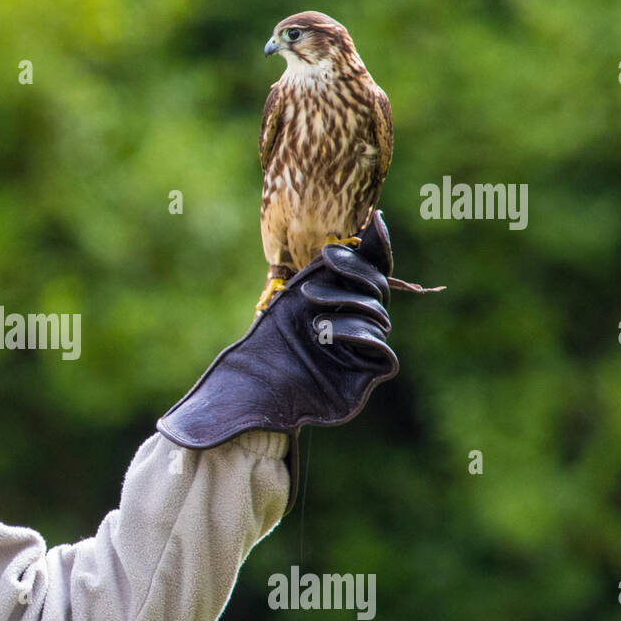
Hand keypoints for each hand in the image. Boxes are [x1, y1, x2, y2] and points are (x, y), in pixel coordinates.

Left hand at [157, 210, 399, 513]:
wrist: (240, 403)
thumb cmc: (255, 356)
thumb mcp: (284, 303)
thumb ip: (318, 270)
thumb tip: (352, 225)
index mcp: (337, 306)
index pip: (372, 270)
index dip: (376, 246)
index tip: (372, 218)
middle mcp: (353, 328)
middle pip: (377, 289)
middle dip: (352, 272)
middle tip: (323, 264)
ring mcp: (360, 356)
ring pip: (378, 316)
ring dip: (347, 303)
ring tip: (308, 309)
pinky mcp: (362, 381)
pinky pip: (381, 352)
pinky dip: (358, 334)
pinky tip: (326, 333)